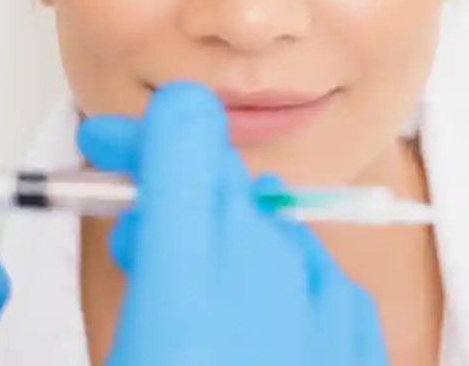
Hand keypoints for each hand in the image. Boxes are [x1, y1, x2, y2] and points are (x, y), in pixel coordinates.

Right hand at [77, 82, 388, 365]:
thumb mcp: (119, 344)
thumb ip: (138, 255)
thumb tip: (143, 228)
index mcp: (191, 265)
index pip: (183, 124)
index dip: (139, 133)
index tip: (109, 154)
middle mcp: (267, 260)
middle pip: (220, 174)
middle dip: (173, 189)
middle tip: (140, 244)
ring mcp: (323, 291)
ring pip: (264, 224)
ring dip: (225, 244)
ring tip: (198, 307)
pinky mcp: (359, 324)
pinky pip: (311, 272)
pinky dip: (278, 288)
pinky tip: (253, 337)